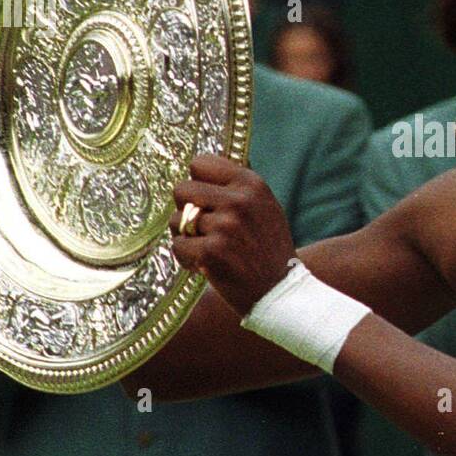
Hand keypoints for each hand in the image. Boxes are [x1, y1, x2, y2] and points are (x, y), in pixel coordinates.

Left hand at [170, 154, 296, 315]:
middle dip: (186, 210)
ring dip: (186, 238)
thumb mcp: (264, 206)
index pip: (200, 163)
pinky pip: (177, 246)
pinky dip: (186, 259)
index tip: (206, 202)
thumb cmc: (267, 248)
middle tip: (203, 229)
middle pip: (181, 189)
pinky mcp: (212, 252)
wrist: (279, 291)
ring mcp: (225, 226)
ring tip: (209, 250)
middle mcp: (239, 200)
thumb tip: (197, 169)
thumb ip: (236, 187)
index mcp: (252, 184)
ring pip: (176, 221)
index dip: (198, 184)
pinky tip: (205, 265)